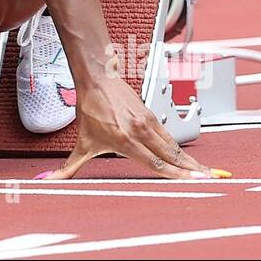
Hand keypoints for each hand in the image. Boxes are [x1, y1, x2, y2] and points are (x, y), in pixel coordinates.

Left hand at [37, 74, 227, 180]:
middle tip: (211, 181)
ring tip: (205, 172)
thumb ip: (68, 168)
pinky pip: (169, 136)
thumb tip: (49, 181)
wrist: (97, 78)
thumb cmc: (91, 108)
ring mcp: (148, 122)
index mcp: (125, 140)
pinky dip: (180, 148)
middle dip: (192, 170)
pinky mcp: (152, 115)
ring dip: (189, 160)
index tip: (192, 181)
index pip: (155, 163)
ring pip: (173, 146)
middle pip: (171, 155)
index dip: (175, 174)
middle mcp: (139, 131)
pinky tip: (187, 158)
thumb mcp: (81, 143)